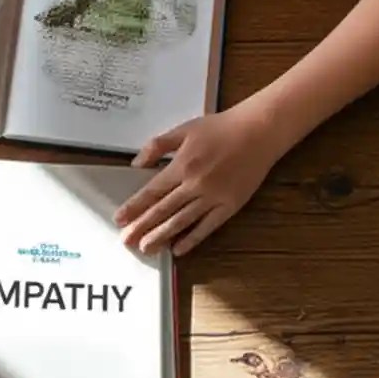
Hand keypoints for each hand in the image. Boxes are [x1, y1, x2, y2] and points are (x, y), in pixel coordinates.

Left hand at [114, 106, 283, 255]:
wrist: (259, 131)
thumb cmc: (221, 128)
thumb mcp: (184, 129)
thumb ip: (158, 146)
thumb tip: (136, 164)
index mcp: (182, 165)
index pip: (152, 191)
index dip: (134, 207)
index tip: (119, 219)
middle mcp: (195, 184)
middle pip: (163, 210)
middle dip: (142, 227)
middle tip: (126, 241)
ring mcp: (213, 197)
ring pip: (182, 221)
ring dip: (162, 236)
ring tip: (146, 248)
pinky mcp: (230, 205)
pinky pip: (208, 226)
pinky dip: (192, 239)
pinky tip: (178, 249)